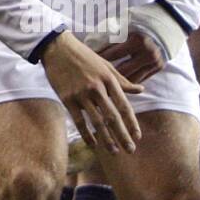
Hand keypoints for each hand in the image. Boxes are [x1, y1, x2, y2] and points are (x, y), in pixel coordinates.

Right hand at [41, 32, 142, 153]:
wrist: (58, 48)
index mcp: (110, 80)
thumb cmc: (85, 57)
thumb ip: (123, 81)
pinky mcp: (66, 98)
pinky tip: (93, 145)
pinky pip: (78, 121)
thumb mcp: (107, 66)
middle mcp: (97, 88)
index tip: (138, 136)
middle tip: (130, 150)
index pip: (124, 106)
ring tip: (114, 152)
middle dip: (123, 135)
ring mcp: (81, 94)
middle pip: (113, 117)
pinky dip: (86, 134)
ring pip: (96, 121)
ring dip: (106, 139)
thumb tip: (141, 90)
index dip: (131, 123)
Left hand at [86, 2, 185, 83]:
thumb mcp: (125, 22)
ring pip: (131, 79)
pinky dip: (128, 82)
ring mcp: (154, 63)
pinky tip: (116, 84)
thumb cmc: (144, 18)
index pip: (111, 55)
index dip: (96, 60)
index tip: (84, 64)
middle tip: (91, 79)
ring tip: (102, 85)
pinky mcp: (159, 68)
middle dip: (105, 76)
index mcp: (137, 41)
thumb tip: (90, 46)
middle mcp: (147, 54)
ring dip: (117, 83)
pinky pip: (140, 79)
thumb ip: (109, 34)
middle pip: (120, 71)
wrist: (170, 21)